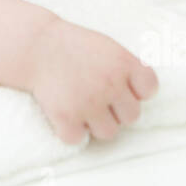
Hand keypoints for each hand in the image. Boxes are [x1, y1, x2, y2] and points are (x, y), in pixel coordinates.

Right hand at [27, 17, 157, 143]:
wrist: (35, 46)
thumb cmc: (73, 47)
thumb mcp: (108, 48)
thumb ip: (127, 69)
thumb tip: (141, 97)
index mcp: (124, 63)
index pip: (150, 89)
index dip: (136, 91)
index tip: (121, 85)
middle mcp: (110, 84)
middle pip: (131, 117)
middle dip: (116, 110)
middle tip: (96, 96)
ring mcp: (89, 102)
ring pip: (109, 133)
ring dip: (95, 124)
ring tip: (81, 105)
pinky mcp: (66, 117)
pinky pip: (78, 139)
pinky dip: (70, 131)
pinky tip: (65, 113)